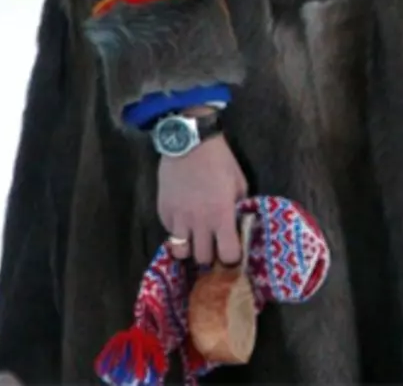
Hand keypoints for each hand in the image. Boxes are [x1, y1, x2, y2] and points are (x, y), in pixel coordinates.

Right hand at [157, 129, 247, 267]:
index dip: (233, 257)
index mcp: (221, 215)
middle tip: (214, 245)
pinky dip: (177, 233)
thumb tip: (240, 224)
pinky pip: (169, 234)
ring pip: (181, 252)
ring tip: (196, 239)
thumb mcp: (239, 182)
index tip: (233, 251)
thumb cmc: (220, 160)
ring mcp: (178, 219)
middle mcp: (198, 222)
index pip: (228, 254)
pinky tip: (184, 222)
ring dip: (190, 249)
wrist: (190, 143)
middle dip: (210, 255)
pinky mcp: (163, 213)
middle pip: (203, 259)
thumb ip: (239, 207)